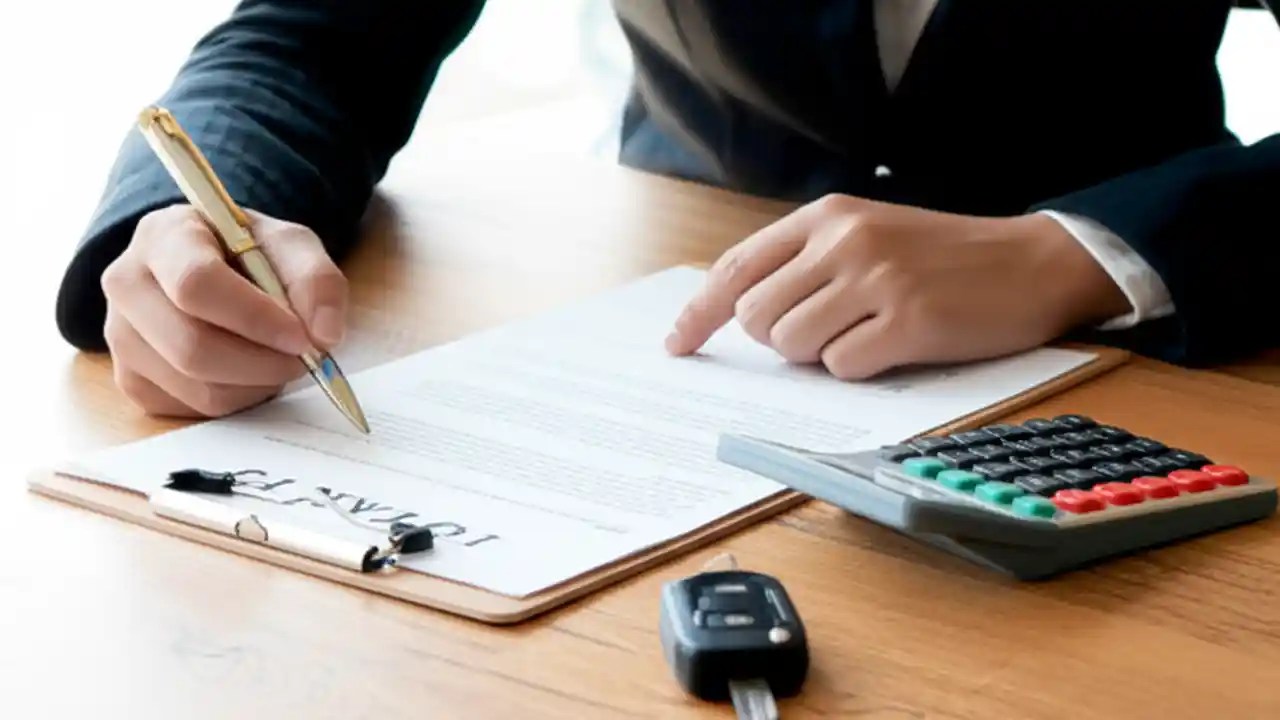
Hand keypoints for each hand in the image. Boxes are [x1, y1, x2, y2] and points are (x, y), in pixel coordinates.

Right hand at [101, 205, 347, 417]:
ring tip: (276, 359)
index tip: (302, 337)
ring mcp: (119, 336)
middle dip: (263, 362)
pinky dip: (235, 399)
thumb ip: (317, 280)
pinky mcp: (130, 379)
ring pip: (195, 386)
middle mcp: (127, 284)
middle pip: (193, 347)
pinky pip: (191, 408)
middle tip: (303, 358)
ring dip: (255, 384)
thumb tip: (324, 335)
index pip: (196, 285)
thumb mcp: (291, 246)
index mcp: (163, 236)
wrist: (209, 269)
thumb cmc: (248, 254)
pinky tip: (248, 372)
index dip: (255, 319)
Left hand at [665, 194, 1127, 377]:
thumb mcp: (868, 233)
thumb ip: (805, 261)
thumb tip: (740, 311)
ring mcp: (877, 280)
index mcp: (827, 216)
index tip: (678, 343)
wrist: (1031, 261)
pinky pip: (842, 367)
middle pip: (756, 316)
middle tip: (827, 328)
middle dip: (779, 338)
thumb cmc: (942, 256)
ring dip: (820, 354)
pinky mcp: (908, 321)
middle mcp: (845, 242)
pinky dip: (860, 367)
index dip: (699, 312)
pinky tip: (895, 344)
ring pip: (793, 346)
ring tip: (867, 331)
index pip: (736, 268)